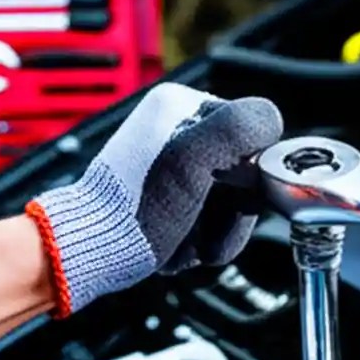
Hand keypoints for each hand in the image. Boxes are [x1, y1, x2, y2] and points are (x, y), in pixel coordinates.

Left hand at [26, 83, 283, 317]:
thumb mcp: (194, 159)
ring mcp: (169, 164)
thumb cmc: (133, 210)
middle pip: (242, 176)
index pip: (254, 137)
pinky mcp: (163, 196)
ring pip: (225, 203)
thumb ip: (240, 127)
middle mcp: (174, 129)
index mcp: (181, 106)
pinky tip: (174, 248)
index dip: (251, 179)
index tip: (235, 202)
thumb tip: (271, 121)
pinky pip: (203, 217)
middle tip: (208, 239)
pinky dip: (195, 240)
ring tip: (185, 245)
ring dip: (213, 234)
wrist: (88, 253)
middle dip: (229, 216)